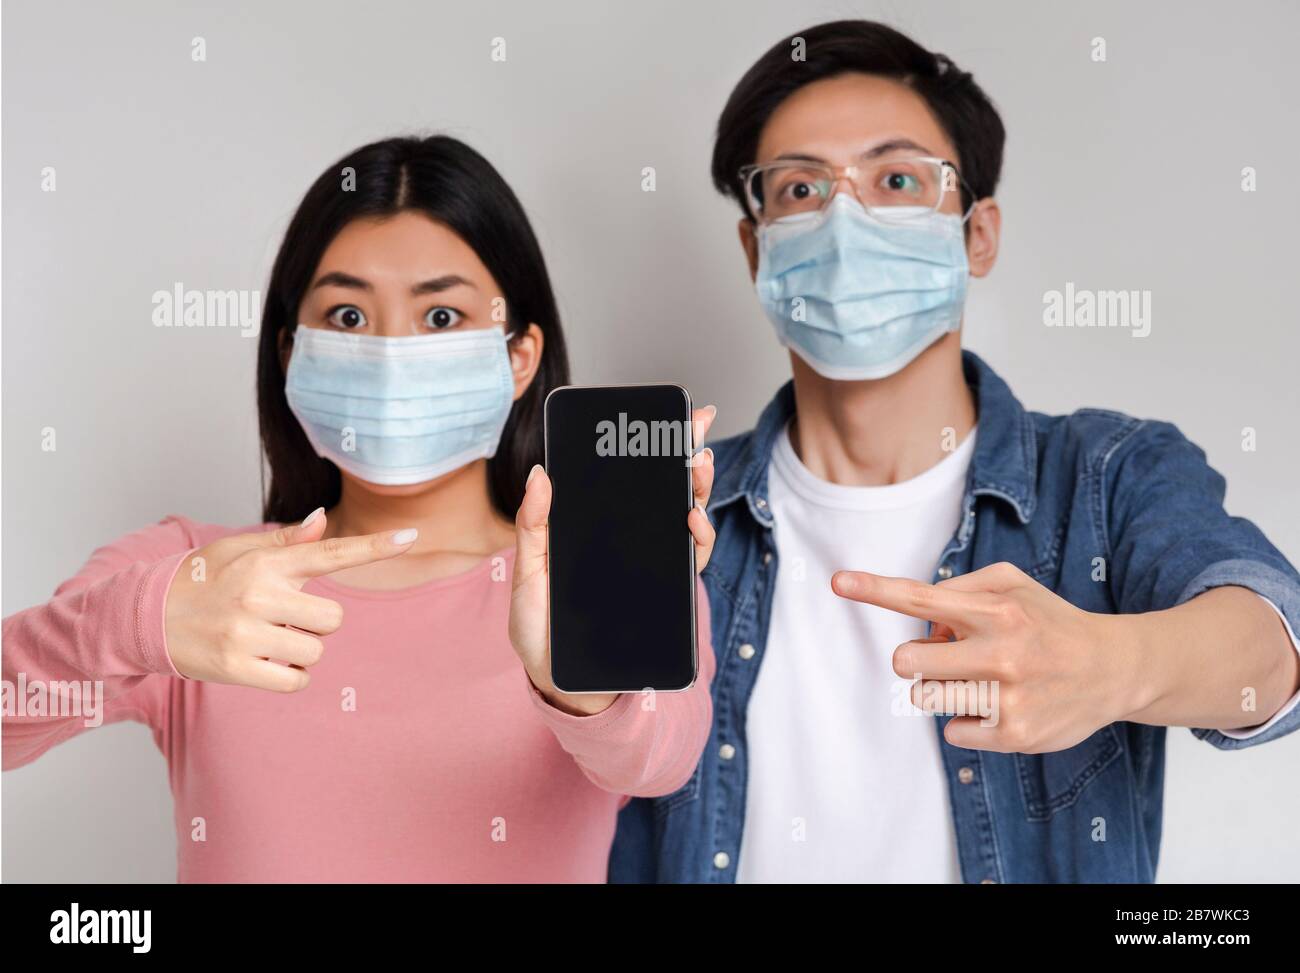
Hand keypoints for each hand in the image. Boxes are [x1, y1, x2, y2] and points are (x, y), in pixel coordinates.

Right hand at [164, 509, 416, 690]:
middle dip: (316, 623)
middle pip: (334, 618)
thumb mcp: (237, 550)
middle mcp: (260, 593)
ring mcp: (248, 631)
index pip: (331, 552)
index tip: (411, 537)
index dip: (375, 547)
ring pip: (316, 651)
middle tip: (281, 618)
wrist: (146, 616)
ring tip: (265, 638)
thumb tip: (322, 521)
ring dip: (300, 650)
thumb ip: (285, 542)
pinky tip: (265, 662)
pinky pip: (297, 679)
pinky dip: (290, 676)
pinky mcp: (238, 666)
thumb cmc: (202, 581)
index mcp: (266, 562)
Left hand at [509, 405, 717, 715]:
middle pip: (663, 490)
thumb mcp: (528, 576)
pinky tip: (692, 520)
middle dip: (684, 454)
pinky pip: (689, 561)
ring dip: (697, 488)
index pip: (627, 479)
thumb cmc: (542, 631)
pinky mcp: (665, 595)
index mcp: (597, 529)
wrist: (564, 686)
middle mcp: (630, 542)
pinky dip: (698, 538)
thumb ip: (534, 528)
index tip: (666, 415)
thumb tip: (540, 475)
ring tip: (696, 466)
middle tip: (693, 428)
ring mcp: (650, 566)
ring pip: (683, 517)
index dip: (649, 446)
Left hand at [831, 561, 1134, 752]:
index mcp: (996, 610)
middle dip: (915, 659)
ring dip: (940, 689)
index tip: (837, 581)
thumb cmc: (1050, 622)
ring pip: (924, 698)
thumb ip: (961, 589)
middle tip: (946, 656)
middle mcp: (1000, 652)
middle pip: (907, 661)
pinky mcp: (1012, 734)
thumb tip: (923, 619)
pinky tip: (999, 705)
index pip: (920, 597)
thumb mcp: (1013, 586)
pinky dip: (966, 720)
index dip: (874, 590)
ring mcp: (1006, 697)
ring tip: (978, 680)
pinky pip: (951, 730)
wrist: (1114, 670)